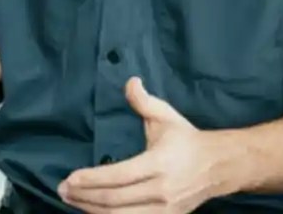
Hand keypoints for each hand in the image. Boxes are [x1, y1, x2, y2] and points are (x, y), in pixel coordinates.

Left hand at [58, 78, 222, 212]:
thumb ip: (144, 101)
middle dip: (84, 196)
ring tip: (71, 200)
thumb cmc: (187, 140)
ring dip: (91, 210)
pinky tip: (93, 211)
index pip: (119, 175)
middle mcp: (161, 190)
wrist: (220, 166)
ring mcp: (165, 210)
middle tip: (62, 189)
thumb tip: (130, 81)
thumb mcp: (166, 117)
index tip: (70, 177)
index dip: (91, 179)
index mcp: (159, 163)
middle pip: (114, 200)